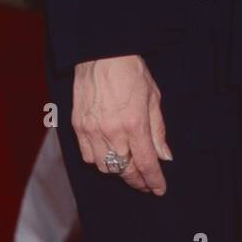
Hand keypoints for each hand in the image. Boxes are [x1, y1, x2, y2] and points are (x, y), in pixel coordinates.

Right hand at [72, 54, 172, 193]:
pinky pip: (87, 156)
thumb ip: (158, 129)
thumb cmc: (131, 70)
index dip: (154, 180)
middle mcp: (112, 131)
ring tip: (128, 165)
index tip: (159, 189)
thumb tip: (164, 156)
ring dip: (118, 170)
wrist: (101, 52)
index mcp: (135, 123)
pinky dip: (98, 159)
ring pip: (104, 167)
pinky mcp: (77, 126)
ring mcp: (92, 130)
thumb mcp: (153, 96)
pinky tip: (107, 153)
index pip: (145, 163)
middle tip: (145, 182)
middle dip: (137, 180)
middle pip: (124, 170)